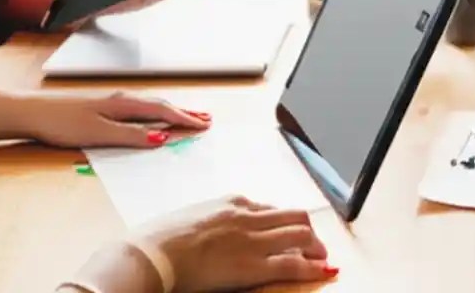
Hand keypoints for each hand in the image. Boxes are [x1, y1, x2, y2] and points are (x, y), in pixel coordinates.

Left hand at [25, 91, 211, 148]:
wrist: (29, 112)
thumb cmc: (62, 123)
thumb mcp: (99, 134)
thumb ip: (131, 136)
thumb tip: (162, 138)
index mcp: (124, 105)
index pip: (162, 112)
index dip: (184, 119)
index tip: (204, 125)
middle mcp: (120, 100)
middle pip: (159, 105)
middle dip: (183, 112)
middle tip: (205, 119)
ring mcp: (110, 102)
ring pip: (149, 105)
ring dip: (170, 111)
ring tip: (185, 115)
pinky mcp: (99, 107)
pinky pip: (137, 108)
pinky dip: (153, 112)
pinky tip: (149, 116)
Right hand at [137, 196, 335, 291]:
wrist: (150, 254)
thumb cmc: (158, 241)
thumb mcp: (189, 220)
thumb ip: (210, 222)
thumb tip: (213, 234)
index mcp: (230, 202)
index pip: (269, 209)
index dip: (282, 223)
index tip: (286, 232)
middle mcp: (247, 215)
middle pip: (293, 215)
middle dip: (307, 230)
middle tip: (313, 245)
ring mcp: (253, 239)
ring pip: (301, 233)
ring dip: (316, 246)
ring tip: (321, 258)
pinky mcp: (253, 265)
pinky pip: (294, 263)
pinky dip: (314, 267)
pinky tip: (324, 271)